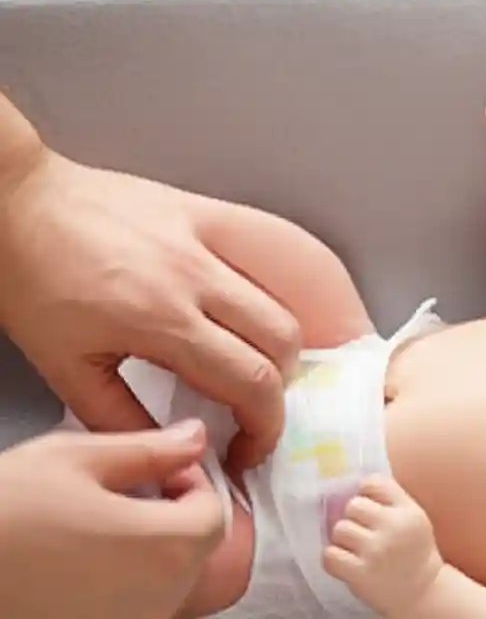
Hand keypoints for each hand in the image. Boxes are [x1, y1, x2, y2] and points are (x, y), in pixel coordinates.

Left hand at [0, 92, 300, 468]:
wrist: (18, 205)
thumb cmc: (31, 279)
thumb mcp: (64, 368)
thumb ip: (122, 419)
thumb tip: (173, 457)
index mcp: (161, 320)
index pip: (251, 382)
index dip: (262, 428)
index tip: (247, 448)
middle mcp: (195, 279)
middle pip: (281, 343)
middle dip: (277, 393)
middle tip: (252, 415)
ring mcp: (206, 241)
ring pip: (282, 303)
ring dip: (282, 348)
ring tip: (257, 368)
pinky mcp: (206, 214)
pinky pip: (268, 250)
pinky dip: (284, 288)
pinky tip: (278, 307)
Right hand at [0, 420, 223, 618]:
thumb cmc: (0, 517)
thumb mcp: (72, 459)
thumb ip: (147, 449)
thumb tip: (193, 438)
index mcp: (164, 547)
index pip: (213, 513)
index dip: (189, 484)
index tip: (157, 473)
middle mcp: (159, 597)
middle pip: (193, 551)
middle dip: (171, 517)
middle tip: (122, 496)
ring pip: (165, 582)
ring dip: (145, 552)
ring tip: (91, 530)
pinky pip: (132, 607)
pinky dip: (118, 586)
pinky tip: (76, 566)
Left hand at [324, 476, 443, 618]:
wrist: (422, 592)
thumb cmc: (414, 552)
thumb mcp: (415, 519)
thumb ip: (392, 500)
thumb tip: (355, 486)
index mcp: (408, 511)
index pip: (374, 483)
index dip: (365, 493)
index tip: (369, 506)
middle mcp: (393, 527)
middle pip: (353, 505)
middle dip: (353, 518)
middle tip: (362, 531)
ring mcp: (376, 550)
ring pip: (339, 529)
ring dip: (343, 539)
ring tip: (355, 548)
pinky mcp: (359, 573)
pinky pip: (329, 555)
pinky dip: (334, 558)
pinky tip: (346, 561)